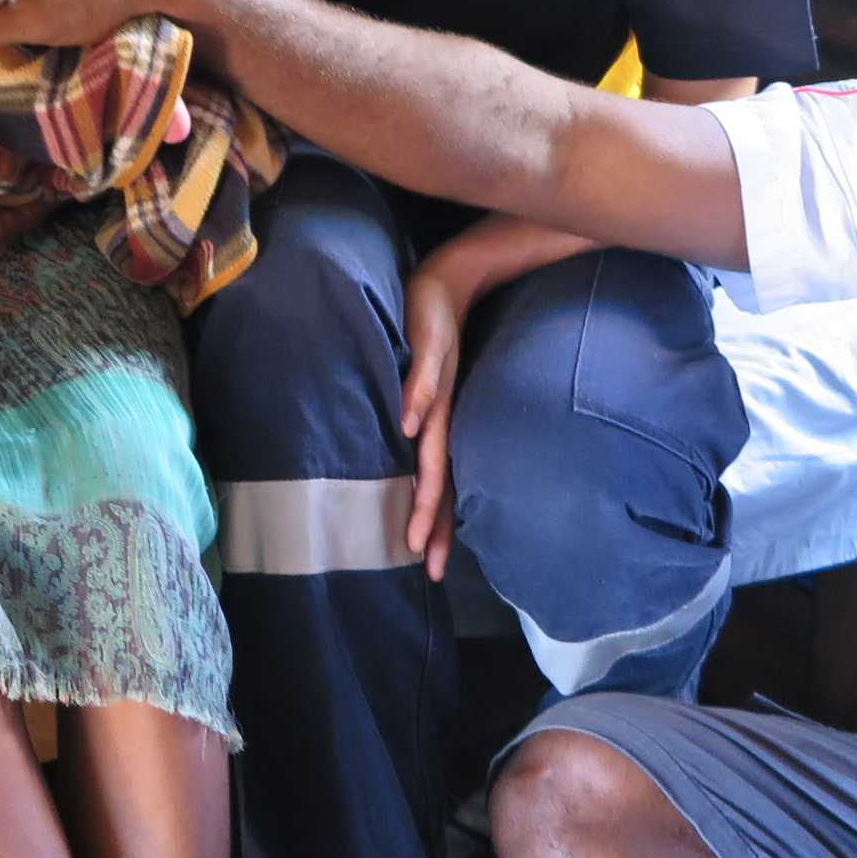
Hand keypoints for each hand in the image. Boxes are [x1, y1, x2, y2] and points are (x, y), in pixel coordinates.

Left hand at [400, 263, 471, 582]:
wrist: (448, 284)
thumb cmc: (430, 313)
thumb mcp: (426, 344)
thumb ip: (419, 384)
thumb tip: (409, 425)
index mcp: (435, 412)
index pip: (432, 474)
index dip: (425, 511)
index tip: (418, 548)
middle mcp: (437, 419)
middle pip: (440, 486)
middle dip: (436, 529)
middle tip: (431, 573)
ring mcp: (439, 414)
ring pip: (442, 475)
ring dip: (437, 514)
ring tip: (431, 553)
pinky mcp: (435, 403)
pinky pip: (437, 451)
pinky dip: (434, 480)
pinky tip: (431, 500)